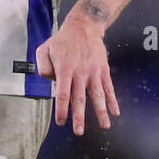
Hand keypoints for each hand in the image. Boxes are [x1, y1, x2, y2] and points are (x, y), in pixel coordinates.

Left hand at [35, 11, 119, 134]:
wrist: (84, 26)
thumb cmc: (62, 41)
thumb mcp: (44, 50)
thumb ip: (42, 67)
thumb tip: (49, 81)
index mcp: (64, 69)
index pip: (63, 94)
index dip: (62, 109)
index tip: (61, 122)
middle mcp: (80, 72)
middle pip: (80, 98)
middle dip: (79, 116)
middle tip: (79, 131)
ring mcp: (93, 72)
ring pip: (98, 95)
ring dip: (101, 111)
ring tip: (105, 126)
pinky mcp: (103, 69)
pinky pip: (109, 87)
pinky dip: (113, 100)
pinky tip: (115, 112)